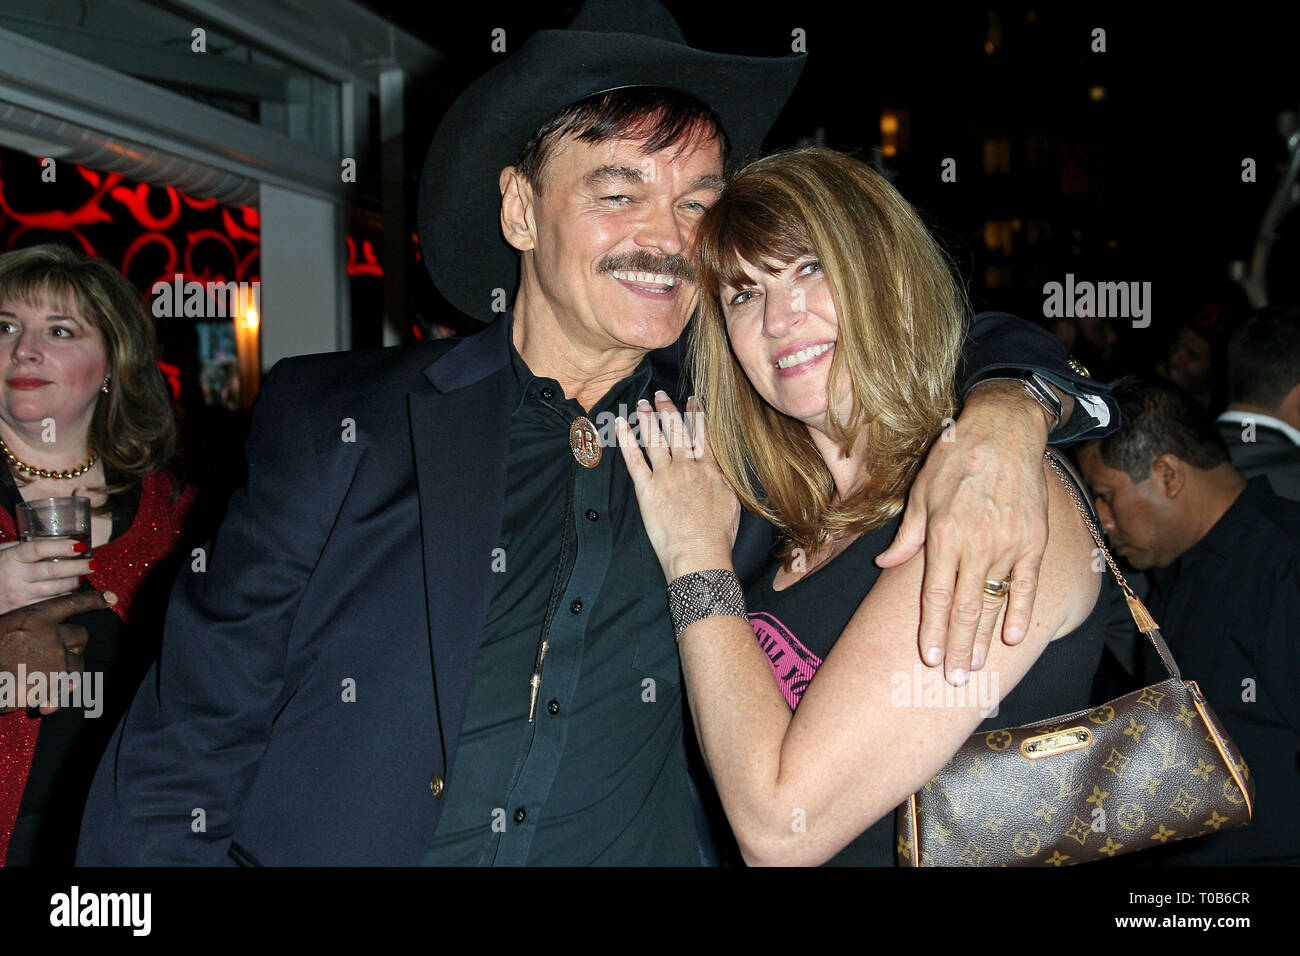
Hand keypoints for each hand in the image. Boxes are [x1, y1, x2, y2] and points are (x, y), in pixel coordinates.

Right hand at [0, 539, 94, 615]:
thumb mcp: (2, 553)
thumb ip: (23, 546)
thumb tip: (53, 539)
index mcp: (10, 558)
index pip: (37, 549)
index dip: (60, 546)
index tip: (79, 544)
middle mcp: (15, 576)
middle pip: (52, 570)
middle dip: (78, 566)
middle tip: (93, 563)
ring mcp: (19, 594)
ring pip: (54, 588)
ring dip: (74, 581)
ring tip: (83, 575)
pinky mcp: (23, 609)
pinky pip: (50, 603)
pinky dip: (64, 596)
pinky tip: (70, 589)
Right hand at [0, 589, 115, 713]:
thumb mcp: (8, 627)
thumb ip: (34, 629)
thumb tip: (58, 637)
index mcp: (36, 616)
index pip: (73, 602)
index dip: (94, 599)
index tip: (112, 597)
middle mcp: (51, 635)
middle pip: (81, 636)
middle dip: (71, 645)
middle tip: (49, 655)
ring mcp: (55, 660)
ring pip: (78, 663)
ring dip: (66, 672)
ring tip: (43, 679)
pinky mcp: (53, 684)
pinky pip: (67, 689)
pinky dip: (57, 698)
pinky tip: (45, 704)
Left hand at [615, 392, 740, 581]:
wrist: (700, 552)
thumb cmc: (718, 535)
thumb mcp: (732, 502)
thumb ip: (723, 480)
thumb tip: (719, 468)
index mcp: (710, 470)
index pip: (703, 436)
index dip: (696, 416)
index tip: (692, 400)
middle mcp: (687, 467)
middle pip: (677, 432)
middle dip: (668, 410)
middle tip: (660, 394)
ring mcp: (666, 476)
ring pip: (656, 440)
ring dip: (648, 418)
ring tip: (642, 403)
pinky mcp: (647, 489)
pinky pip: (634, 460)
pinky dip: (626, 440)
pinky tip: (620, 425)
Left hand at [875, 382, 1049, 683]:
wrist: (1004, 432)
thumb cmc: (955, 459)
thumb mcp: (920, 492)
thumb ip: (908, 535)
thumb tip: (885, 564)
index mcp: (943, 535)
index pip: (935, 594)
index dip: (932, 629)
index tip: (928, 658)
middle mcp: (975, 545)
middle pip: (964, 607)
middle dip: (957, 647)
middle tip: (954, 680)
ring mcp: (1007, 545)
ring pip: (993, 602)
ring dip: (983, 639)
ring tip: (976, 669)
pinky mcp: (1034, 541)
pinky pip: (1027, 585)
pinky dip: (1021, 612)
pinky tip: (1014, 638)